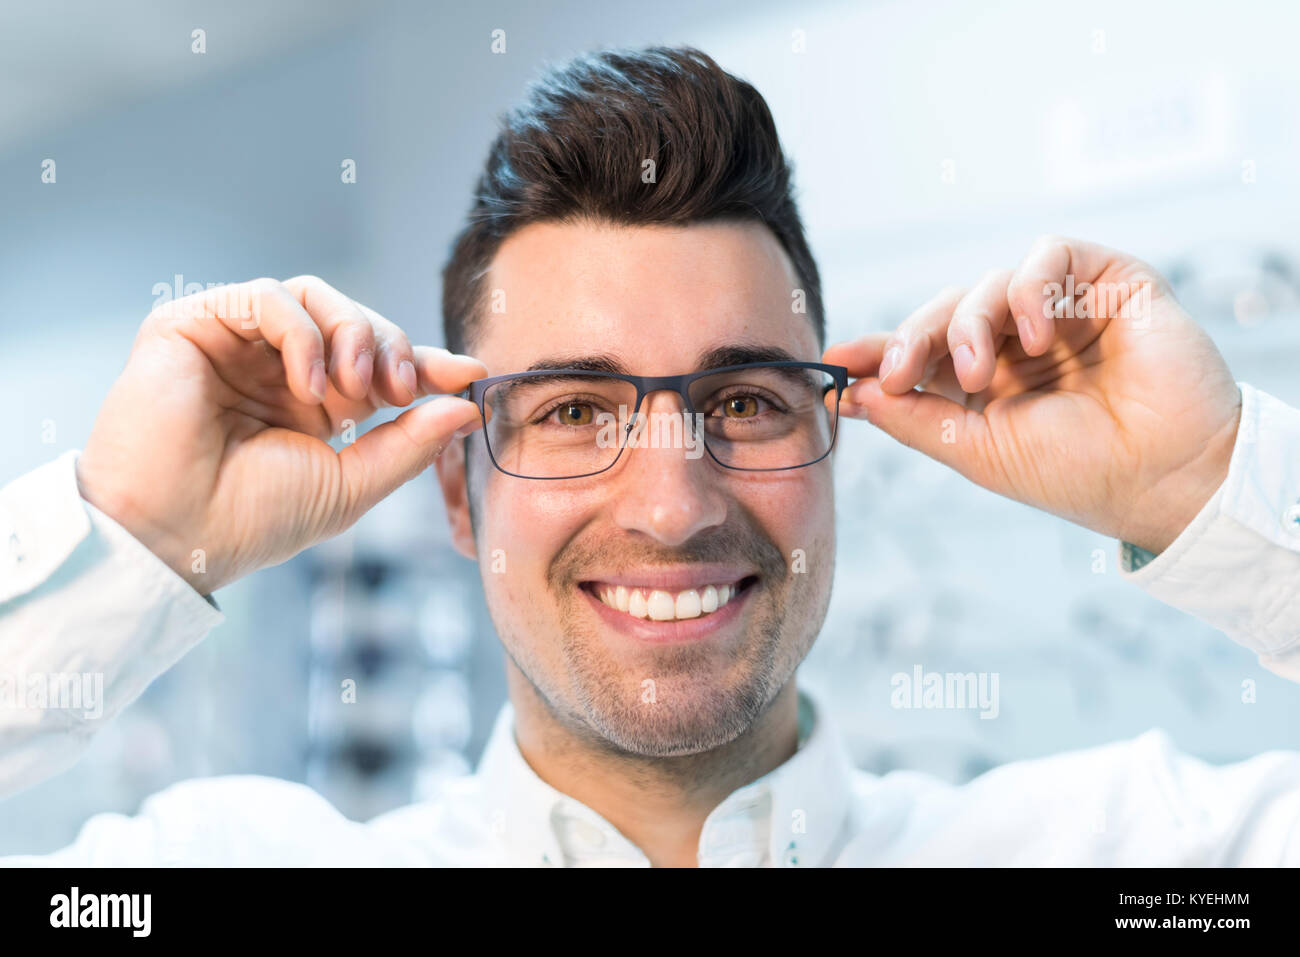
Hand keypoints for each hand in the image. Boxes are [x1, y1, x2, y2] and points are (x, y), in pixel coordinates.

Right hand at [76, 276, 486, 592]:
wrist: (177, 535)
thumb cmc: (253, 520)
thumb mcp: (352, 484)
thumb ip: (410, 443)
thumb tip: (467, 405)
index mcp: (313, 404)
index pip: (378, 361)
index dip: (425, 361)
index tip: (468, 373)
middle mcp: (275, 367)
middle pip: (354, 319)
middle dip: (391, 346)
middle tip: (400, 388)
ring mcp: (236, 343)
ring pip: (314, 295)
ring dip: (353, 333)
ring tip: (358, 387)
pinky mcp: (192, 324)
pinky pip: (266, 297)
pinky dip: (301, 333)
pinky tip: (309, 384)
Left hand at [823, 236, 1241, 554]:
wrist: (1166, 476)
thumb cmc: (1080, 473)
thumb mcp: (979, 450)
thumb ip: (915, 419)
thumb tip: (848, 396)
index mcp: (988, 384)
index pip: (921, 353)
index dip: (875, 351)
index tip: (831, 361)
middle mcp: (1019, 343)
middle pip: (944, 312)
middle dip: (912, 339)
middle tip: (897, 374)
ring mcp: (1060, 310)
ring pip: (987, 284)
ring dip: (969, 324)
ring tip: (980, 372)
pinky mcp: (1105, 280)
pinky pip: (1046, 256)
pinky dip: (1027, 290)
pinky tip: (1031, 337)